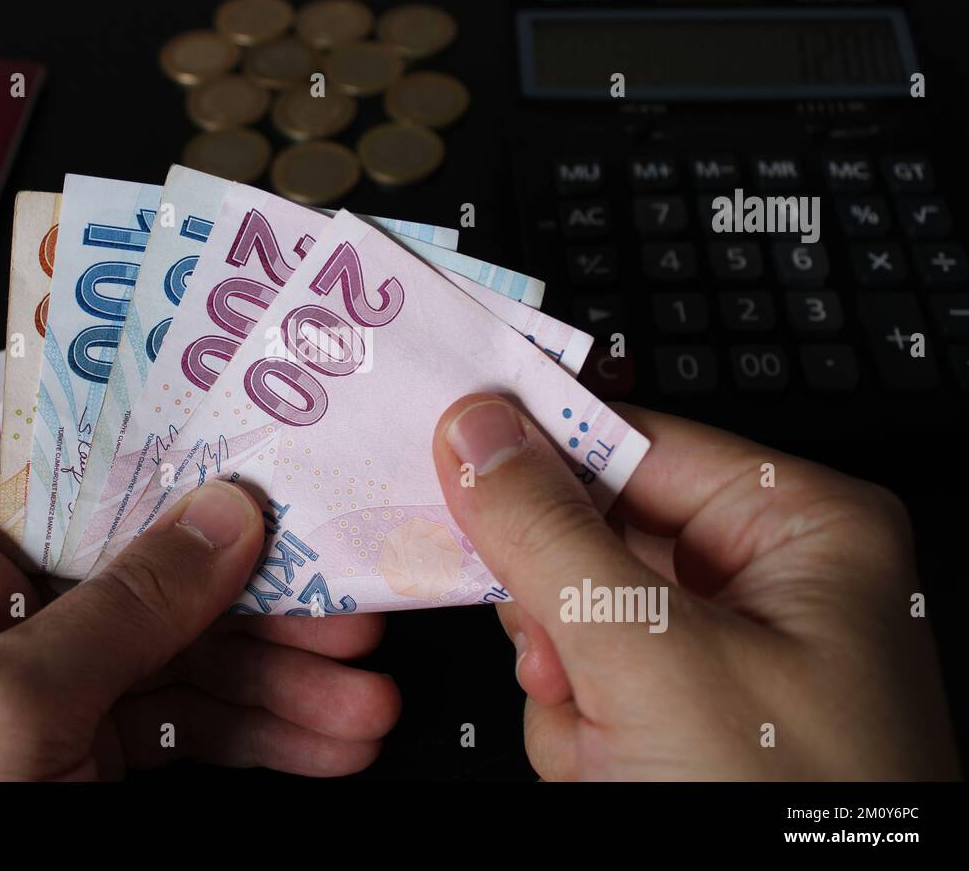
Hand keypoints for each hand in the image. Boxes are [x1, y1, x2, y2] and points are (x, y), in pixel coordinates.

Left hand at [0, 474, 398, 779]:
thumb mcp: (6, 710)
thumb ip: (123, 607)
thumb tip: (220, 518)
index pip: (72, 497)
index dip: (184, 498)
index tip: (278, 499)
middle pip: (147, 578)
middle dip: (258, 613)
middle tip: (343, 618)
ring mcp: (33, 683)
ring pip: (182, 653)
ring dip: (279, 682)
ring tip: (356, 702)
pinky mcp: (75, 746)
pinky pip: (183, 718)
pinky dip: (255, 733)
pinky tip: (317, 739)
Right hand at [433, 395, 957, 779]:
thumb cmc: (787, 816)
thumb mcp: (653, 660)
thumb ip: (549, 533)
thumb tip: (477, 432)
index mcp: (798, 528)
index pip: (633, 439)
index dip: (537, 445)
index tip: (449, 440)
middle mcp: (764, 582)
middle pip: (591, 535)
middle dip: (563, 616)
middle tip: (571, 660)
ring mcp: (720, 657)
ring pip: (571, 618)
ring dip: (568, 688)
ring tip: (617, 748)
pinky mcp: (682, 718)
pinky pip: (581, 684)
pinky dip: (579, 736)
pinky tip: (618, 774)